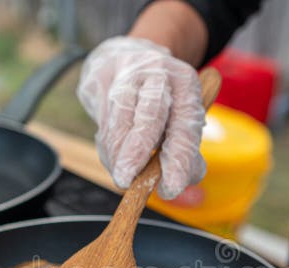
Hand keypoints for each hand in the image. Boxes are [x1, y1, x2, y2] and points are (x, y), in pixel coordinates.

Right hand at [77, 36, 205, 198]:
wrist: (131, 57)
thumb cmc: (163, 98)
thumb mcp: (182, 116)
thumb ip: (186, 150)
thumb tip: (183, 181)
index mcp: (186, 84)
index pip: (185, 125)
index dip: (178, 160)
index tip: (170, 189)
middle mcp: (158, 75)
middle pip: (149, 116)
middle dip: (137, 153)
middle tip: (128, 181)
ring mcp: (127, 74)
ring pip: (119, 121)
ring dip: (117, 156)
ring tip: (122, 178)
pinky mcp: (102, 81)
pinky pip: (103, 122)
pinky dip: (108, 148)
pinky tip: (114, 161)